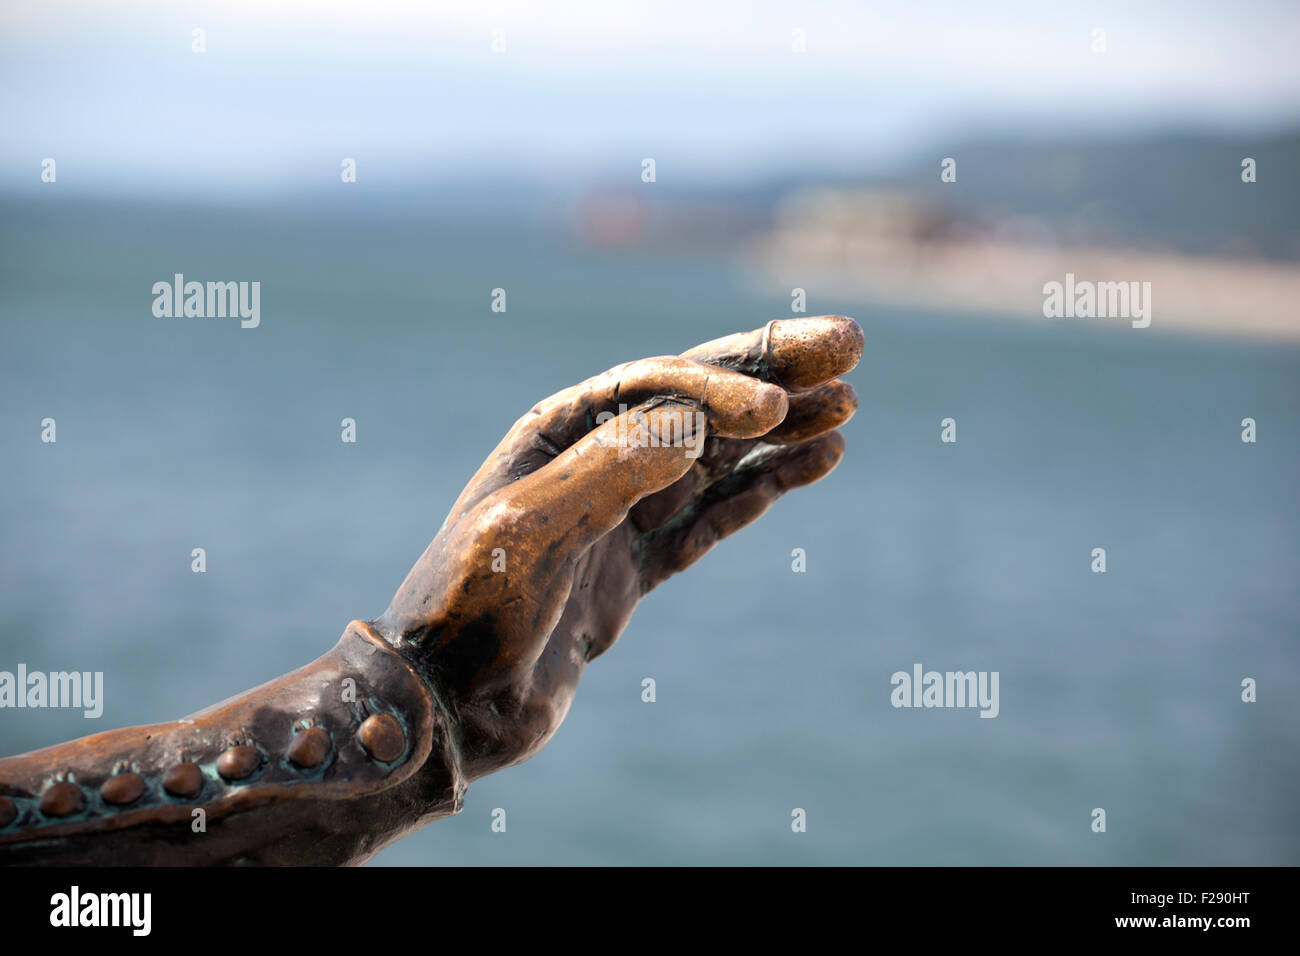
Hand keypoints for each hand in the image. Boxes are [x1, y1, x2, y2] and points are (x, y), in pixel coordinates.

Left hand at [375, 316, 863, 780]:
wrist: (450, 704)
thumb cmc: (470, 609)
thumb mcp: (528, 531)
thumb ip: (607, 475)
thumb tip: (690, 424)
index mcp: (559, 435)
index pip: (658, 388)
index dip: (722, 386)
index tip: (775, 407)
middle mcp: (594, 463)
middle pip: (701, 405)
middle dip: (773, 375)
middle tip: (851, 342)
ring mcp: (619, 516)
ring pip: (718, 460)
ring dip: (781, 432)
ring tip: (849, 405)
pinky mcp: (636, 570)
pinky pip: (713, 519)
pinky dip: (763, 492)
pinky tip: (813, 464)